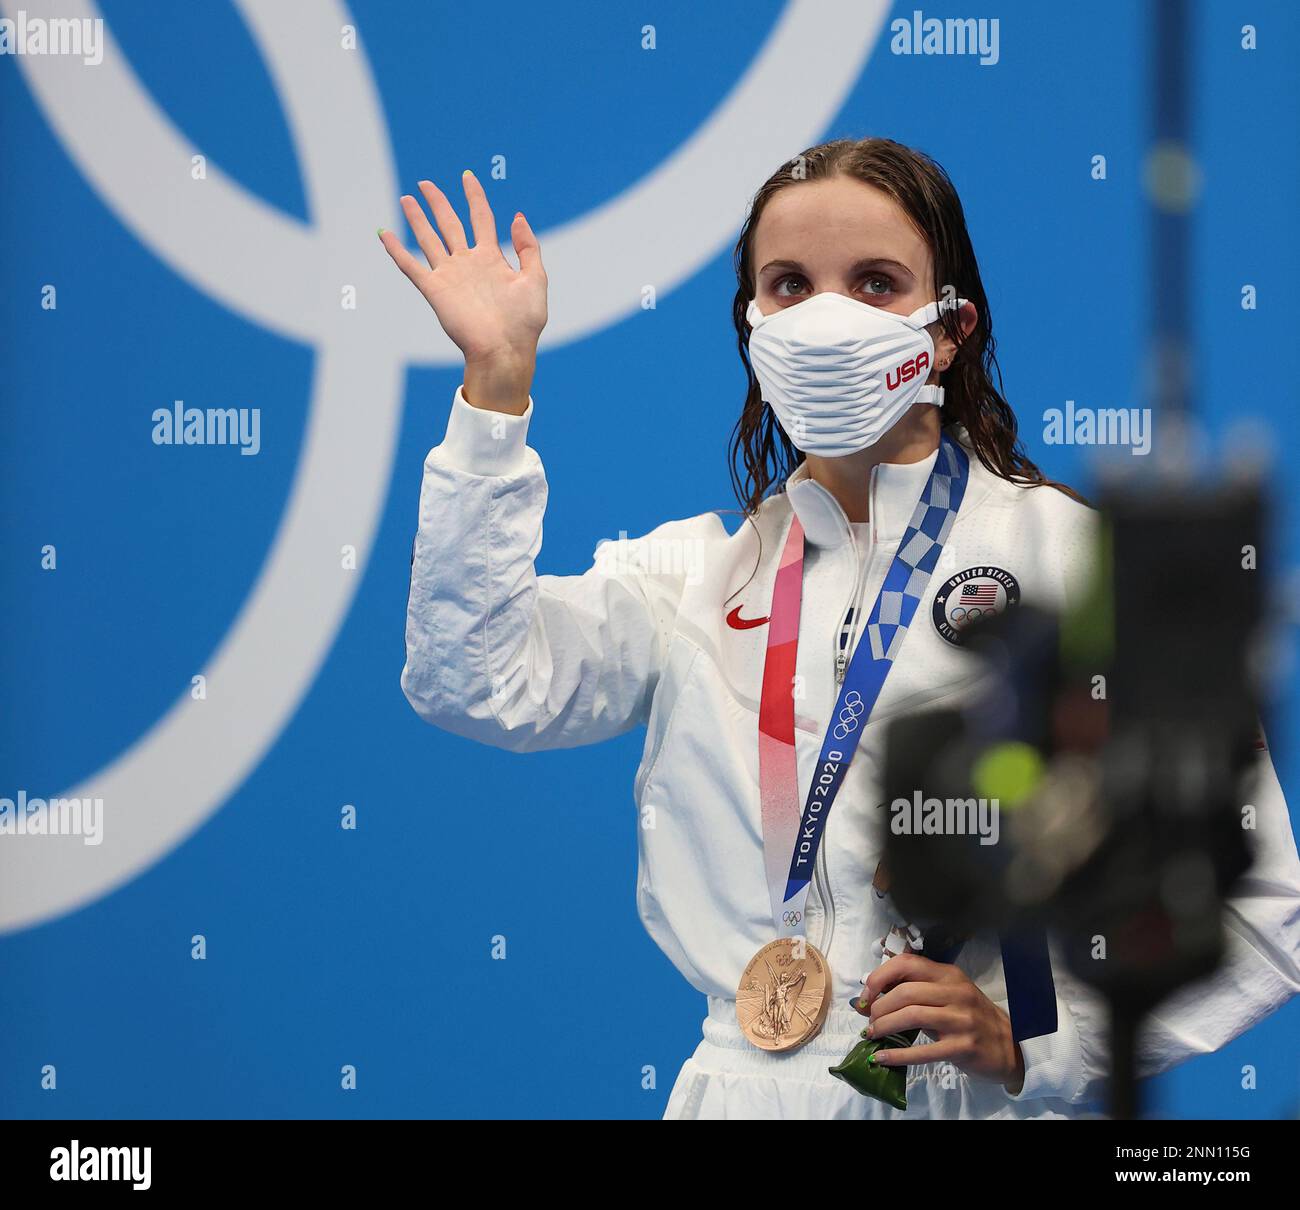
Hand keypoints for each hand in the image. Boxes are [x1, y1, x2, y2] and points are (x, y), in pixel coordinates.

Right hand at [379, 171, 546, 414]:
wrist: (505, 350)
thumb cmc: (524, 322)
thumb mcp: (535, 279)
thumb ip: (528, 247)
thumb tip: (516, 216)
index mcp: (492, 259)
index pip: (481, 218)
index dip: (474, 196)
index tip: (467, 177)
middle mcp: (468, 263)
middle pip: (450, 223)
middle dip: (438, 202)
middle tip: (425, 183)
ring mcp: (450, 275)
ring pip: (429, 239)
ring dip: (417, 219)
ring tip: (406, 199)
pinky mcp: (435, 290)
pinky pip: (410, 266)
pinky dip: (396, 250)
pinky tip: (384, 233)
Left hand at [859, 952, 1024, 1093]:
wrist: (1010, 1047)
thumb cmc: (971, 1019)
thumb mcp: (948, 996)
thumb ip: (918, 993)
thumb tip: (872, 999)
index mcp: (949, 975)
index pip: (907, 963)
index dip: (879, 977)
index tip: (865, 995)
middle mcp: (956, 992)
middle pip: (906, 992)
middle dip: (879, 1007)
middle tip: (869, 1020)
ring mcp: (961, 1019)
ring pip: (912, 1015)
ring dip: (885, 1026)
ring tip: (872, 1035)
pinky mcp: (963, 1046)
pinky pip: (924, 1050)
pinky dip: (898, 1055)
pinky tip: (882, 1058)